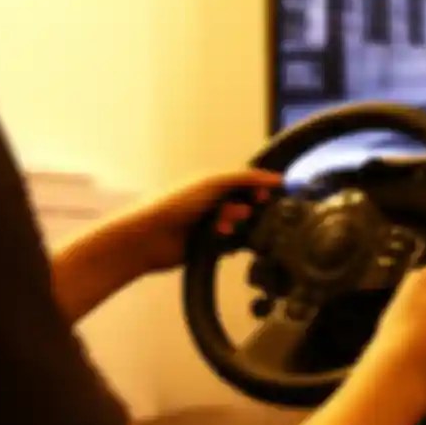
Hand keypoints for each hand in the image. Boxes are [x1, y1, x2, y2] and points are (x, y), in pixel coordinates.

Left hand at [120, 168, 283, 272]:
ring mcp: (212, 225)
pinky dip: (231, 243)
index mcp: (213, 183)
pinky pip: (232, 245)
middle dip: (250, 206)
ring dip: (236, 225)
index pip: (246, 182)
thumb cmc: (175, 203)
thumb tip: (276, 177)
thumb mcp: (213, 182)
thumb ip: (244, 178)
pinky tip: (222, 241)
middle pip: (246, 203)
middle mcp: (213, 203)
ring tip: (223, 226)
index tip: (274, 191)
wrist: (149, 235)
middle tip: (247, 210)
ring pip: (240, 225)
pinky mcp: (209, 247)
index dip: (261, 186)